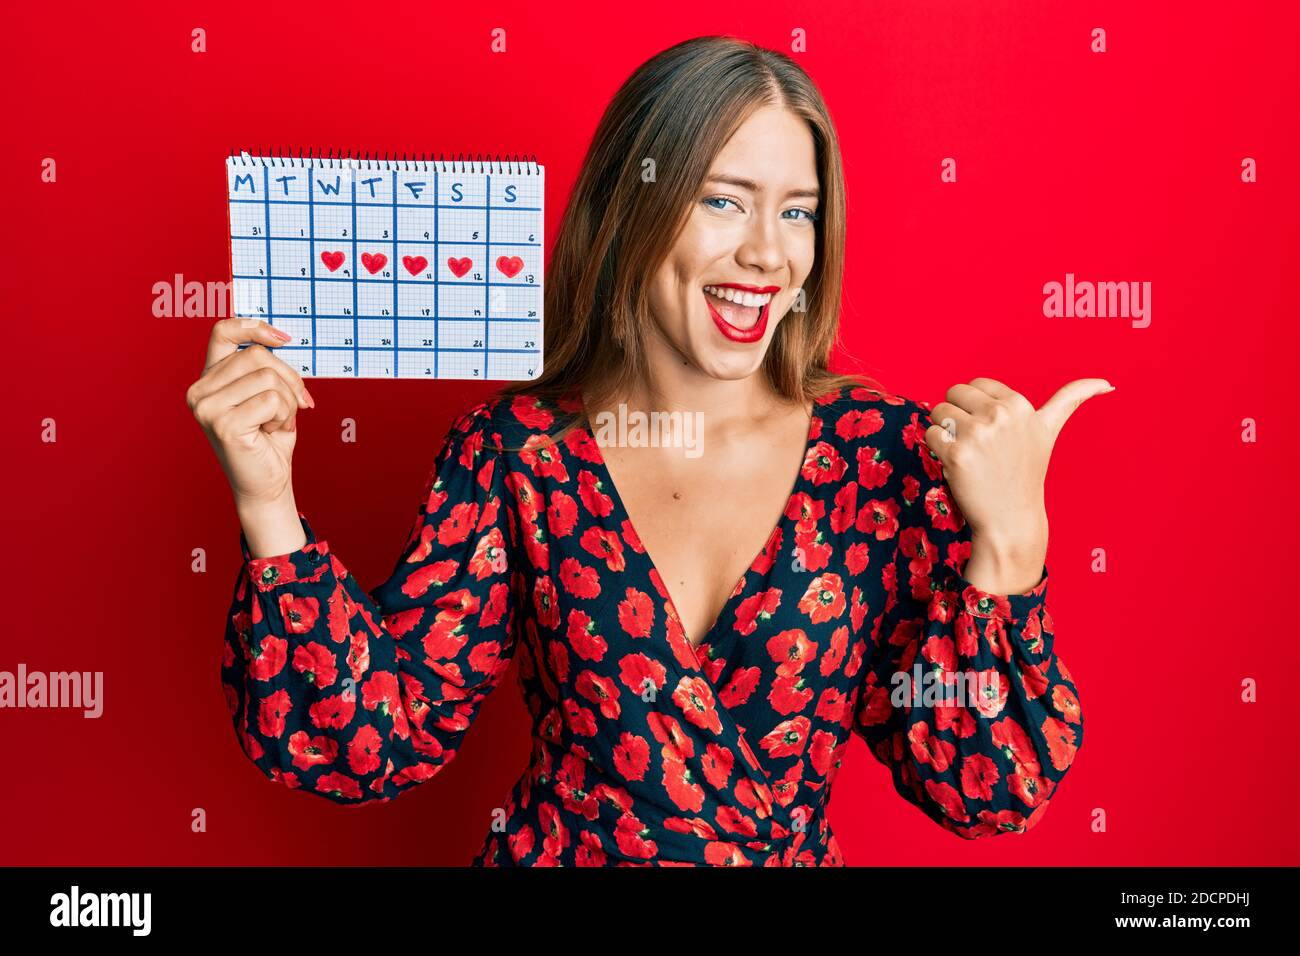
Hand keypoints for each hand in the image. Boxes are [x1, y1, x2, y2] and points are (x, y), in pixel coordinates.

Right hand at [186, 318, 314, 508]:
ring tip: (277, 423)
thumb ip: (265, 368)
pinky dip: (285, 416)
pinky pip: (272, 400)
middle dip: (289, 380)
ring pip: (268, 378)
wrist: (266, 484)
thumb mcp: (268, 395)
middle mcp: (199, 390)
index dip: (255, 327)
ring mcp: (206, 407)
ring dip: (288, 402)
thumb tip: (281, 337)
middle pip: (257, 356)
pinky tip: (271, 433)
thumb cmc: (269, 440)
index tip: (284, 339)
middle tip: (295, 406)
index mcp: (209, 378)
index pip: (223, 331)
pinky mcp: (222, 423)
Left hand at [926, 377, 1113, 593]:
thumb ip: (1073, 399)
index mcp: (1019, 403)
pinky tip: (957, 466)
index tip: (992, 432)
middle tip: (977, 445)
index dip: (975, 408)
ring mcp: (978, 433)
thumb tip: (1108, 383)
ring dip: (945, 433)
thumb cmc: (1026, 472)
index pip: (974, 384)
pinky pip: (929, 434)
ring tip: (969, 455)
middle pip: (952, 393)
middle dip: (957, 416)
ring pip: (938, 412)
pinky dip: (936, 450)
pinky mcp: (957, 453)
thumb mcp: (1049, 430)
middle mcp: (1000, 414)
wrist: (1011, 518)